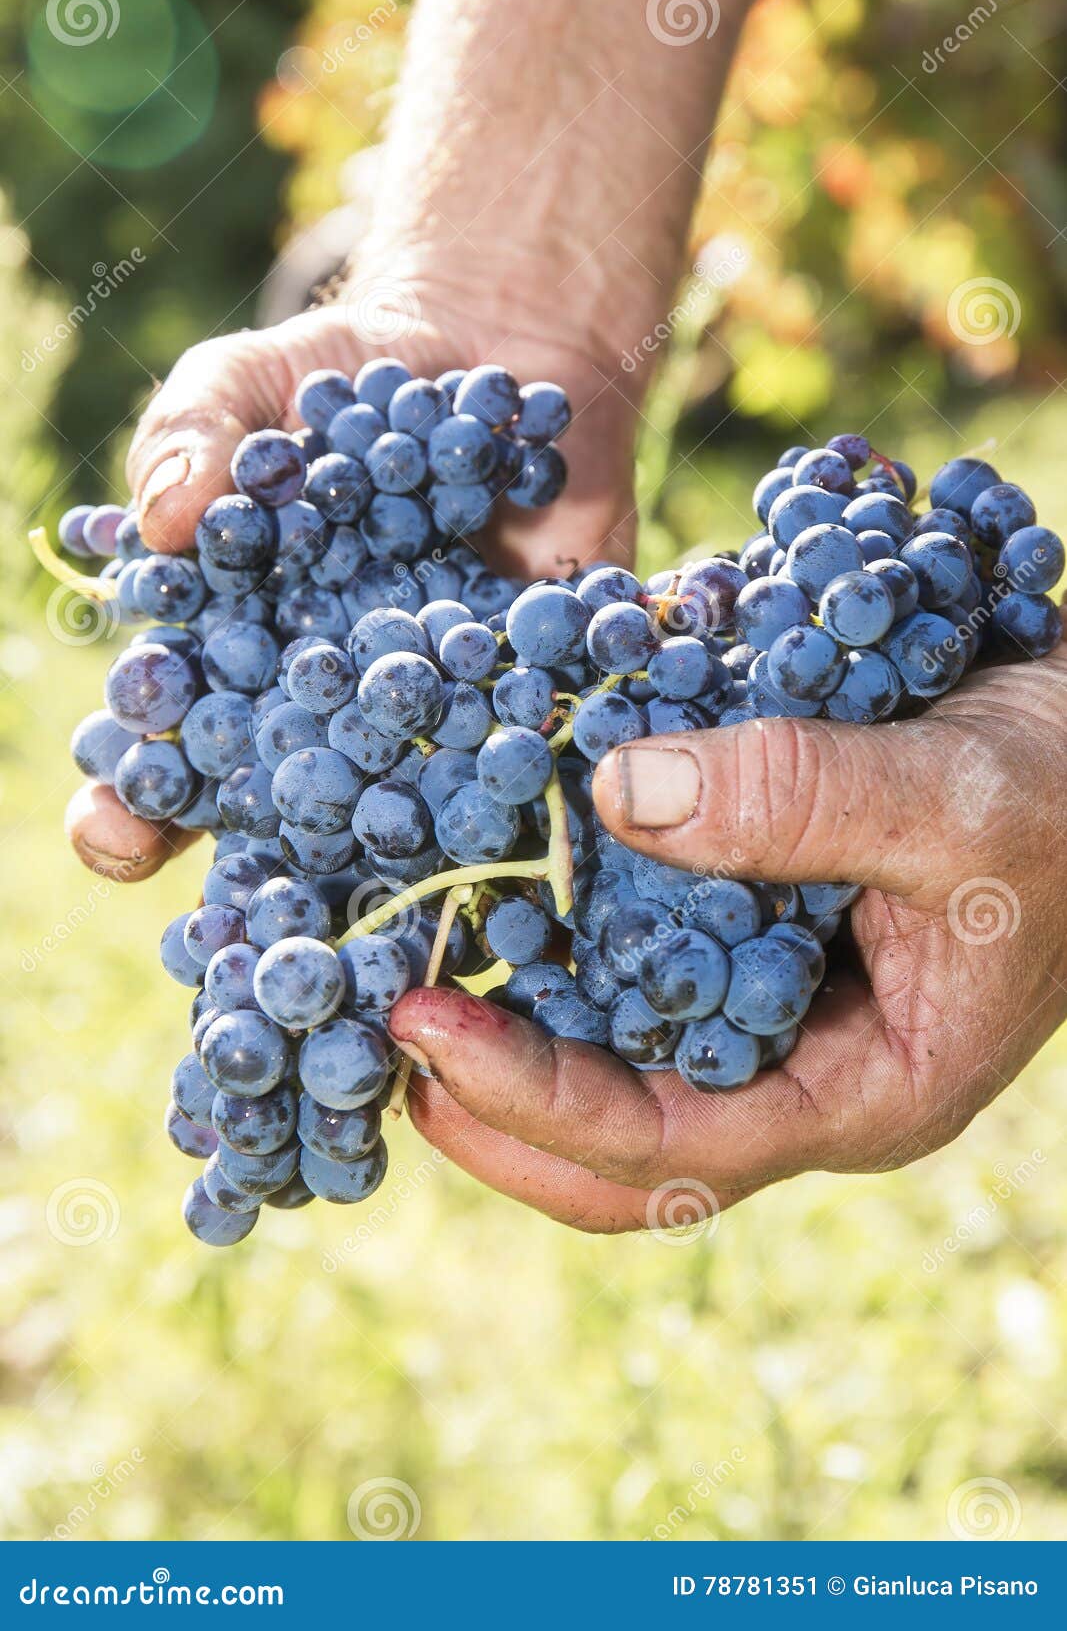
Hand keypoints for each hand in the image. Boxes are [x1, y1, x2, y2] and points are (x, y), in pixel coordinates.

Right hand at [66, 289, 636, 880]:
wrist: (500, 352)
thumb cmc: (340, 376)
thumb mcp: (248, 383)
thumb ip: (194, 434)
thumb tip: (163, 515)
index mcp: (231, 667)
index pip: (160, 756)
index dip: (127, 806)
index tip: (119, 832)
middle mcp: (326, 721)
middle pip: (279, 830)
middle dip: (263, 886)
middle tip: (259, 934)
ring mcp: (434, 727)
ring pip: (410, 831)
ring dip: (408, 882)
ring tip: (407, 924)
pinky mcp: (537, 706)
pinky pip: (538, 769)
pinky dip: (547, 812)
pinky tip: (542, 858)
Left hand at [390, 626, 1066, 1232]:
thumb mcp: (952, 799)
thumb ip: (800, 799)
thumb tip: (616, 795)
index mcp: (862, 1095)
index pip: (671, 1152)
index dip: (536, 1105)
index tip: (425, 1029)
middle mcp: (806, 1077)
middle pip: (623, 1155)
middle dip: (497, 1113)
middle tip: (389, 1029)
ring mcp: (781, 1018)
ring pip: (624, 1068)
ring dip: (520, 1035)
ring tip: (422, 965)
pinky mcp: (763, 947)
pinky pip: (644, 975)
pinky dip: (569, 948)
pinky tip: (511, 888)